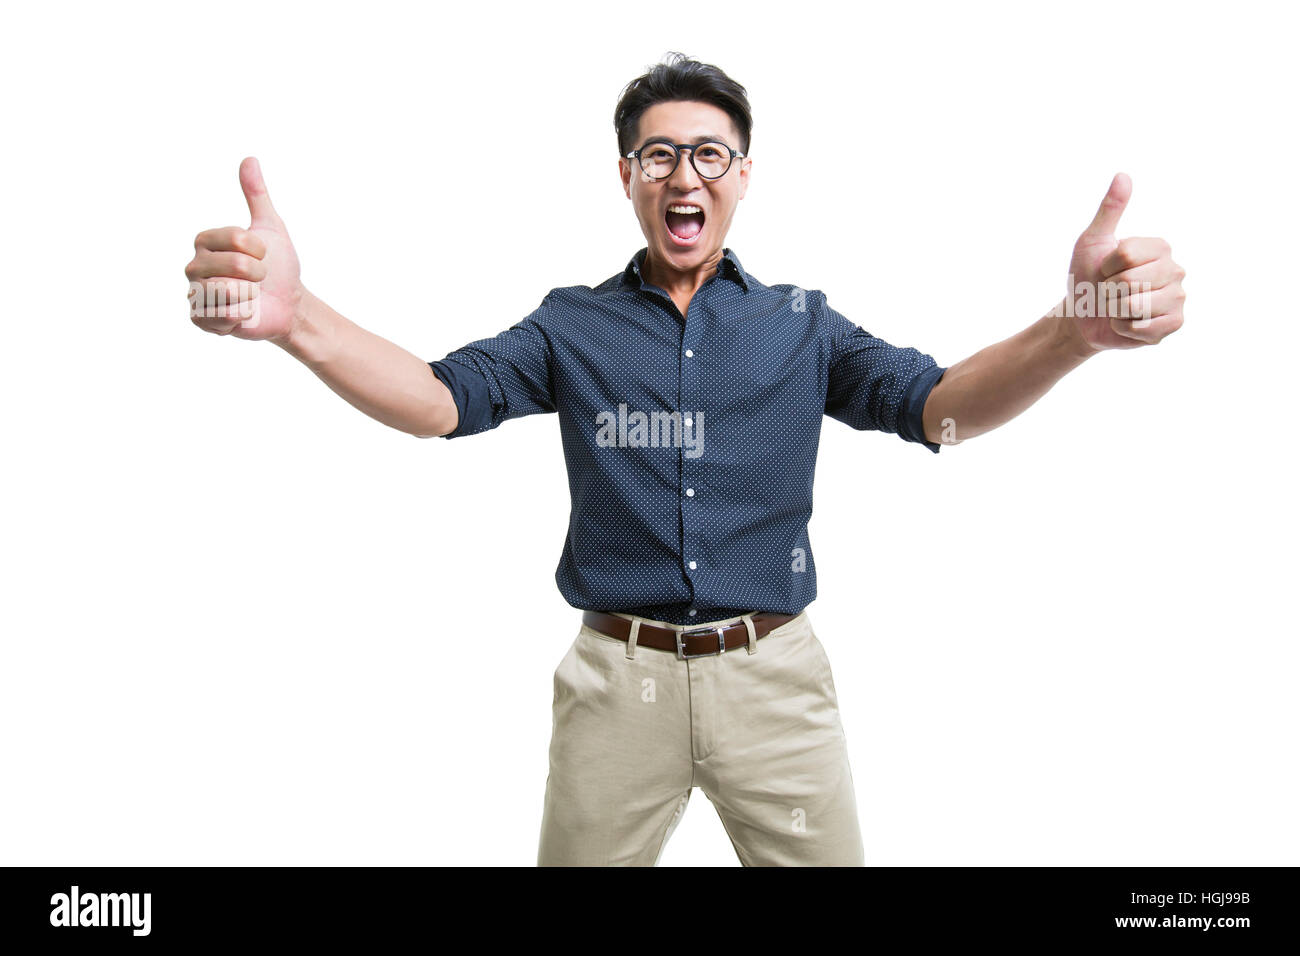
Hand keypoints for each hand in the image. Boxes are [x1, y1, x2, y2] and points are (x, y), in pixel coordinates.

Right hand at [186, 157, 303, 341]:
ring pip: (227, 292)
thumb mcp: (270, 227)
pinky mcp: (201, 320)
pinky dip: (242, 316)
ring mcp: (195, 293)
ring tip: (250, 296)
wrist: (288, 305)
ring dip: (251, 296)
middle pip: (234, 265)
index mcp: (205, 241)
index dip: (258, 249)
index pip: (235, 238)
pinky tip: (243, 314)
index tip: (263, 255)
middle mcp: (194, 265)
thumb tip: (249, 159)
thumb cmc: (278, 266)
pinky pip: (223, 316)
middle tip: (259, 279)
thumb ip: (257, 195)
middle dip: (258, 274)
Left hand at [1066, 173, 1185, 351]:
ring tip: (1117, 307)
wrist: (1082, 315)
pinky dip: (1123, 329)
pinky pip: (1143, 328)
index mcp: (1160, 248)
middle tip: (1110, 291)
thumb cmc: (1087, 276)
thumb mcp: (1092, 241)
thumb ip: (1109, 210)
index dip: (1105, 267)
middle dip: (1108, 290)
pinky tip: (1125, 323)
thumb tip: (1123, 175)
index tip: (1105, 270)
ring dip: (1114, 310)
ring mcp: (1177, 299)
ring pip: (1135, 306)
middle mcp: (1176, 271)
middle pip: (1130, 282)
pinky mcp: (1173, 325)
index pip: (1126, 256)